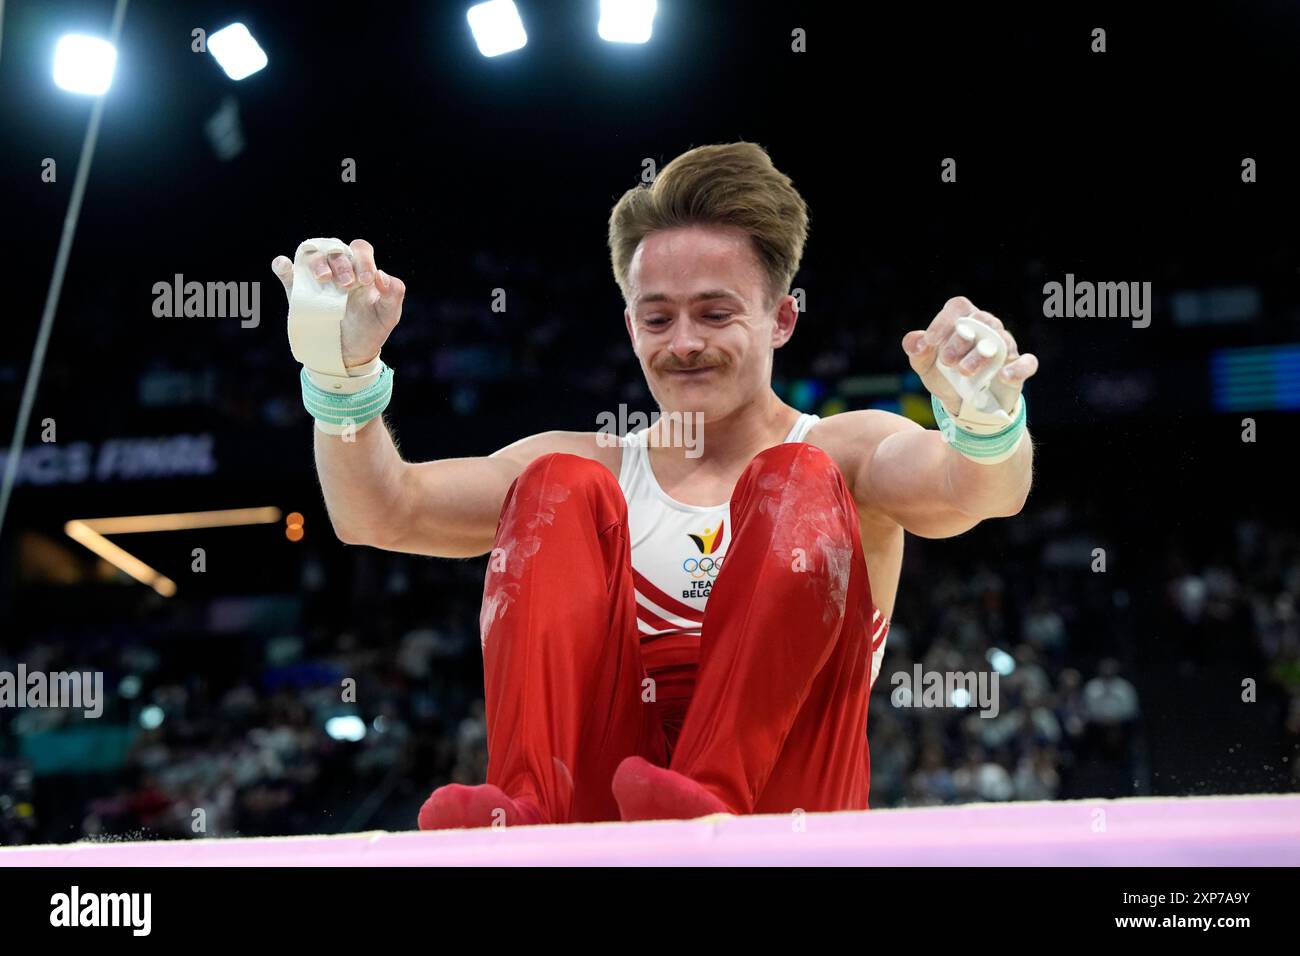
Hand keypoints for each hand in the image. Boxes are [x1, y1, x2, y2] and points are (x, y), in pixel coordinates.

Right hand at [271, 238, 405, 367]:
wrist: (349, 354)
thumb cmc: (370, 329)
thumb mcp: (388, 315)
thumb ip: (394, 294)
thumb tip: (381, 276)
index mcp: (360, 270)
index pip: (360, 250)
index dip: (363, 260)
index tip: (365, 281)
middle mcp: (338, 269)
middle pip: (336, 250)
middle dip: (342, 264)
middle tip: (346, 286)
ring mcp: (316, 279)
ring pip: (312, 256)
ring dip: (317, 262)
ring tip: (324, 278)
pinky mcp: (297, 291)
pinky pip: (286, 271)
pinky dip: (282, 265)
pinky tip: (284, 265)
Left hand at [901, 296, 1037, 414]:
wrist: (963, 402)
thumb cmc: (945, 375)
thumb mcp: (926, 365)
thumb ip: (917, 352)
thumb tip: (914, 342)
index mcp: (963, 320)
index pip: (958, 307)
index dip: (943, 321)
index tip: (930, 342)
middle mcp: (987, 327)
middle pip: (979, 321)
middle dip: (960, 340)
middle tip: (946, 361)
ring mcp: (1005, 345)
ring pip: (1000, 340)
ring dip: (981, 355)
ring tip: (964, 371)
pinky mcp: (1019, 366)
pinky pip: (1027, 362)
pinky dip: (1017, 368)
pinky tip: (1004, 376)